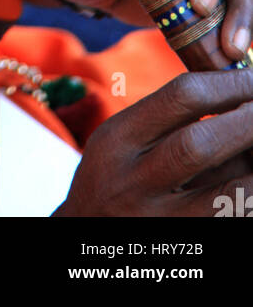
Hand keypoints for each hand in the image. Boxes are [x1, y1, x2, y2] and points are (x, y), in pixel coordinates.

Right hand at [54, 68, 252, 215]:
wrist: (86, 232)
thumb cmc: (116, 175)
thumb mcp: (125, 138)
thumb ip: (173, 123)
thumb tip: (242, 101)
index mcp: (117, 139)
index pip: (179, 99)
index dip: (226, 85)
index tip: (251, 77)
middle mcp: (132, 181)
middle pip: (198, 145)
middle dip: (246, 121)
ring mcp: (158, 221)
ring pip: (226, 195)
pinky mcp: (184, 245)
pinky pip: (229, 216)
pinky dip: (247, 195)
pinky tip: (250, 177)